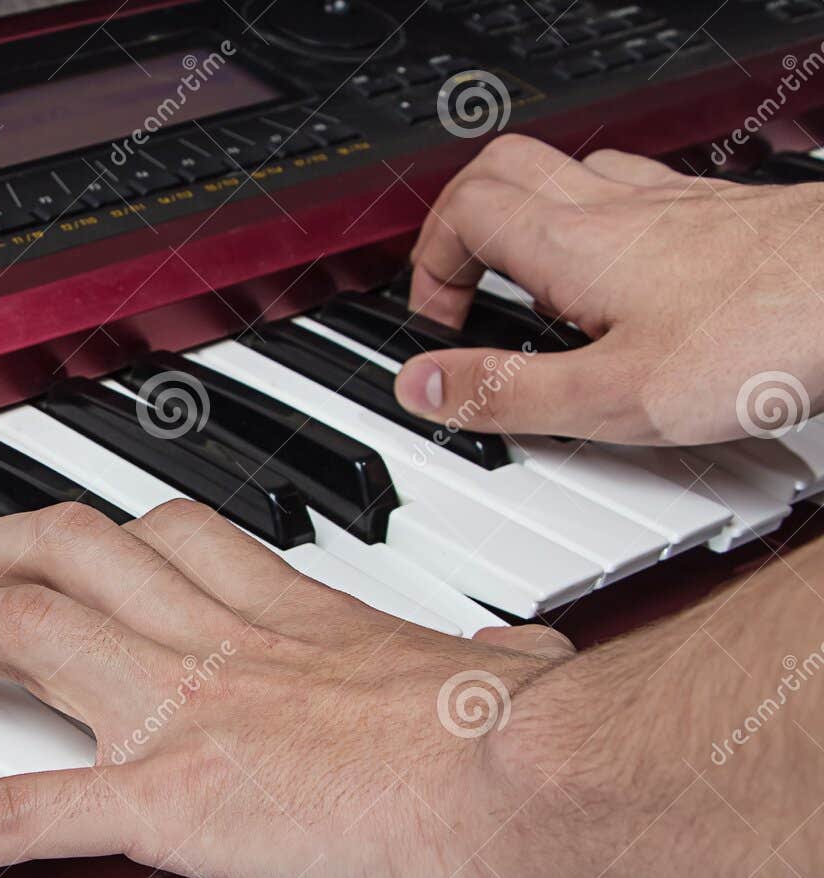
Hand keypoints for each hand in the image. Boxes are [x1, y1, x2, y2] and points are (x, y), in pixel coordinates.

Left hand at [0, 500, 577, 877]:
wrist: (540, 778)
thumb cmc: (540, 744)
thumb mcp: (503, 685)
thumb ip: (489, 670)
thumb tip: (519, 669)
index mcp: (297, 617)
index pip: (174, 542)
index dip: (102, 538)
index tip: (70, 544)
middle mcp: (223, 641)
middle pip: (69, 555)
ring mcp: (182, 709)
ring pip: (22, 630)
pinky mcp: (165, 796)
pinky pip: (12, 811)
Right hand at [395, 134, 823, 444]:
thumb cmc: (766, 334)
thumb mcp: (615, 397)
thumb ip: (509, 391)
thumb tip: (422, 385)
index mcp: (573, 246)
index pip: (462, 217)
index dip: (429, 268)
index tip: (440, 325)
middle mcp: (616, 208)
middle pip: (501, 168)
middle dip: (459, 222)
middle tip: (459, 282)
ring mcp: (670, 203)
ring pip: (568, 171)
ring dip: (525, 215)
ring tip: (526, 278)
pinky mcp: (718, 212)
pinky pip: (632, 188)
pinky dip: (597, 219)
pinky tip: (618, 271)